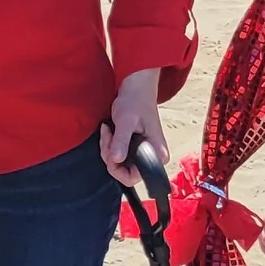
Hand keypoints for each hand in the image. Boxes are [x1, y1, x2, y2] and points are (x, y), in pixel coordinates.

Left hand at [101, 69, 167, 186]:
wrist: (135, 87)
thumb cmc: (136, 100)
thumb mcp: (127, 120)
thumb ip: (122, 141)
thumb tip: (116, 159)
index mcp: (156, 154)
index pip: (134, 178)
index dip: (117, 169)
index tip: (111, 151)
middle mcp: (151, 157)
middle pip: (123, 172)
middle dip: (110, 155)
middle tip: (109, 135)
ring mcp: (141, 153)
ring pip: (117, 163)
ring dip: (107, 148)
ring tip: (109, 129)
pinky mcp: (132, 148)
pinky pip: (116, 155)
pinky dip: (108, 144)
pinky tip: (110, 129)